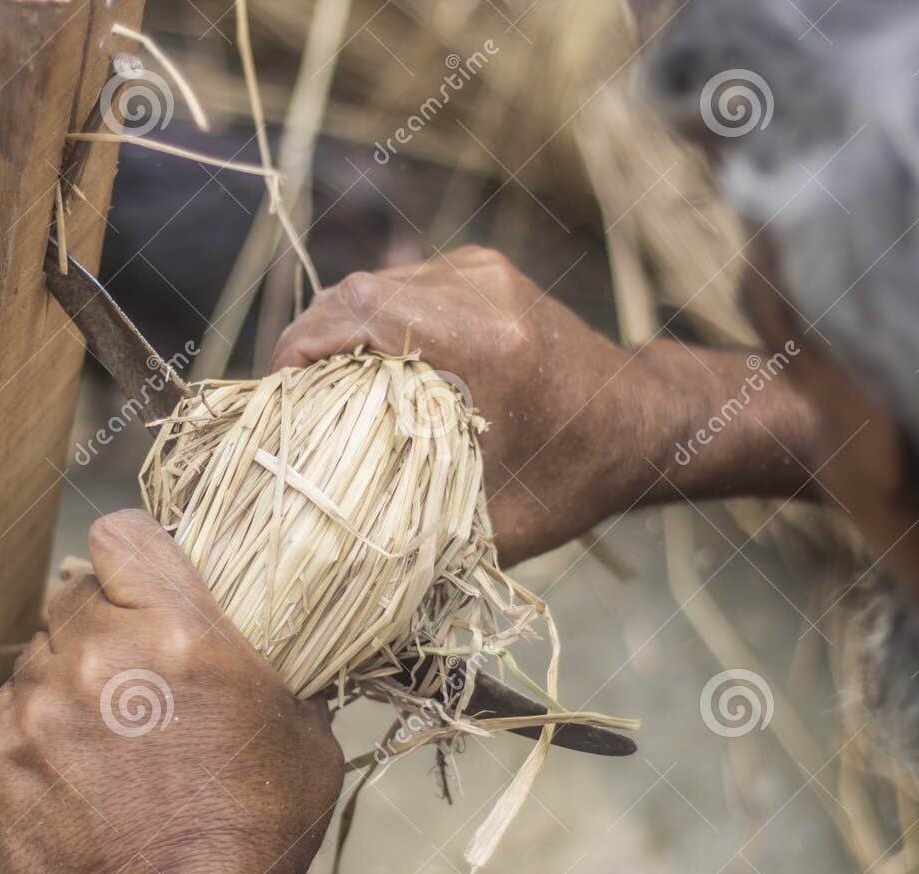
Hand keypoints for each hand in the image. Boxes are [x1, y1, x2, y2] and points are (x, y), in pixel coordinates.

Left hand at [0, 510, 343, 873]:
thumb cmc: (256, 834)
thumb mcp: (303, 735)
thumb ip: (278, 668)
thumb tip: (280, 646)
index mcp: (178, 632)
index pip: (121, 533)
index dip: (133, 552)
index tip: (142, 578)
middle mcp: (98, 656)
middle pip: (74, 592)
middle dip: (101, 620)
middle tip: (130, 669)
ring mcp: (37, 707)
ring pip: (37, 652)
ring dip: (65, 675)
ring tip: (104, 730)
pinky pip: (5, 709)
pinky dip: (33, 725)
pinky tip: (73, 766)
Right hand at [273, 246, 819, 563]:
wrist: (642, 420)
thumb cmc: (575, 477)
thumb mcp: (500, 523)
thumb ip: (423, 533)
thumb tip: (339, 558)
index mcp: (488, 343)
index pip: (367, 312)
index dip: (305, 344)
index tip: (276, 389)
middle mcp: (482, 291)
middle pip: (360, 290)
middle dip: (309, 338)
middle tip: (283, 396)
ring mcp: (482, 272)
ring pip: (375, 282)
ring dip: (335, 328)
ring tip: (312, 385)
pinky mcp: (481, 271)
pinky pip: (400, 284)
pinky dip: (368, 321)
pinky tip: (356, 367)